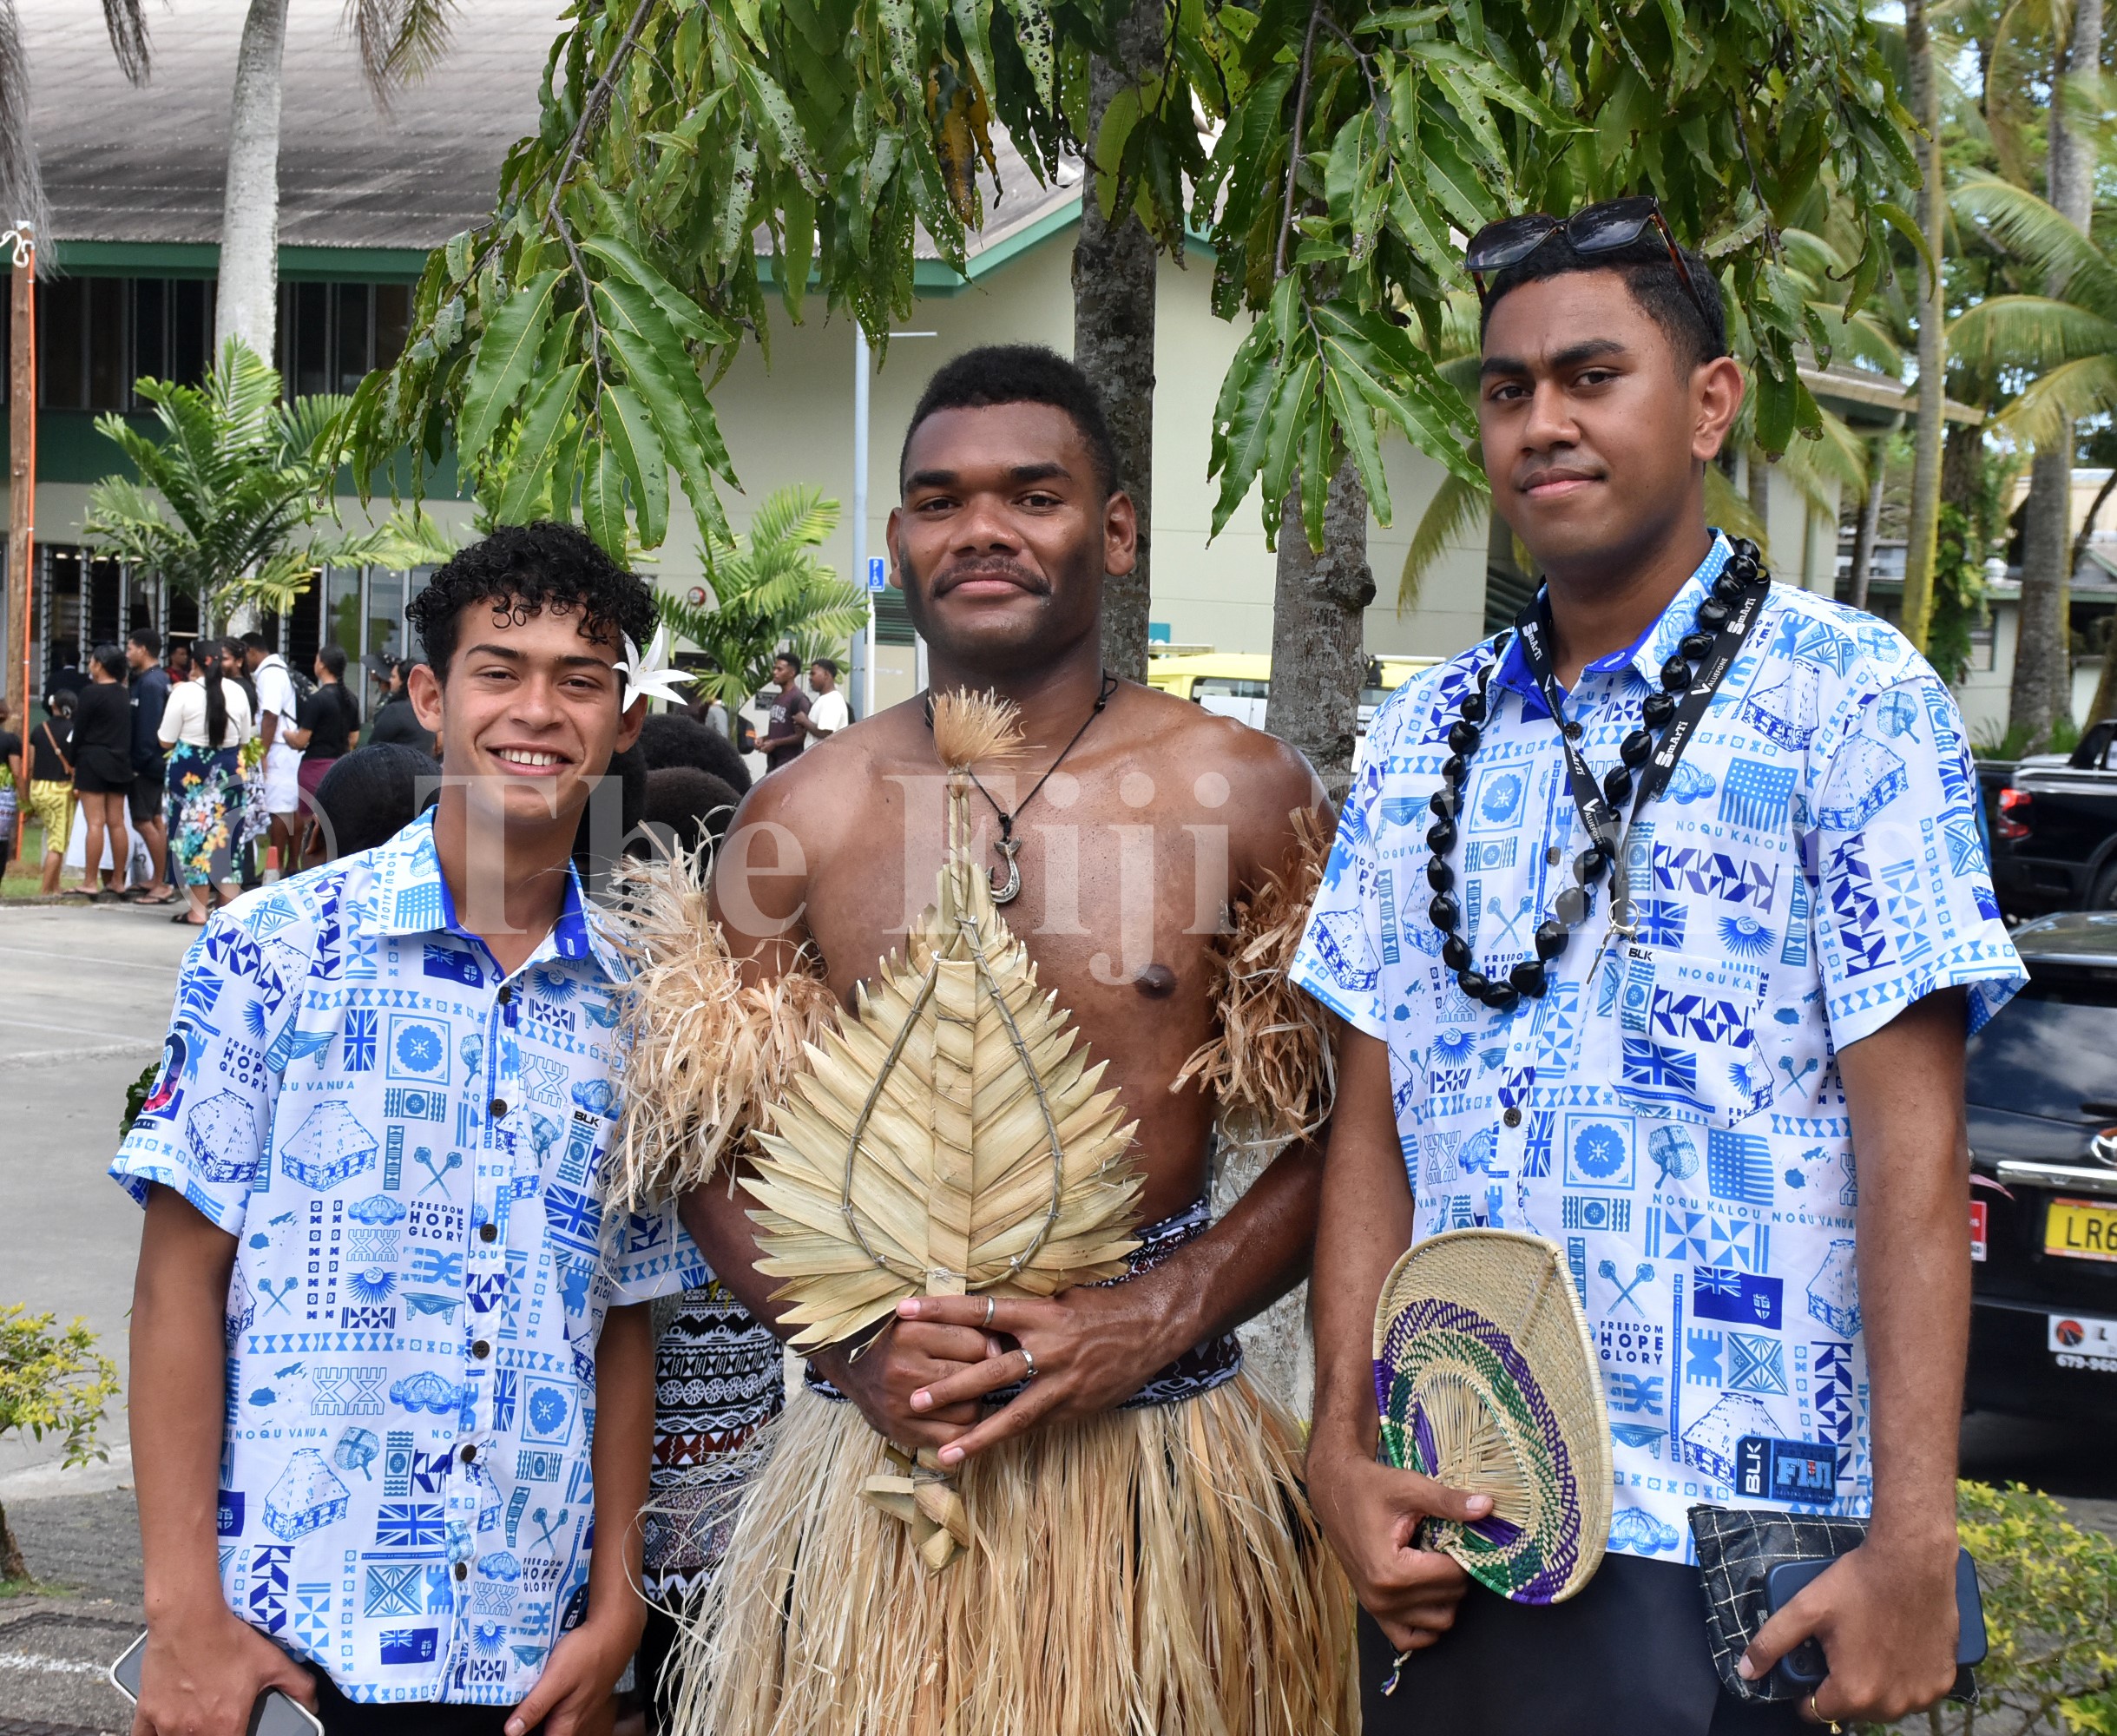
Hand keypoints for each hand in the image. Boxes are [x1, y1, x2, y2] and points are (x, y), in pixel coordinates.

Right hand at [131, 1605, 315, 1735]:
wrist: (189, 1620)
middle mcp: (193, 1731)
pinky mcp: (147, 1712)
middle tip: (218, 1726)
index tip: (237, 1733)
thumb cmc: (229, 1640)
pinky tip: (164, 1731)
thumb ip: (297, 1685)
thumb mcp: (272, 1661)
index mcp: (225, 1726)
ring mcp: (167, 1724)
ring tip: (197, 1727)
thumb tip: (314, 1703)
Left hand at [504, 1613, 639, 1735]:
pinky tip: (539, 1686)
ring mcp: (580, 1708)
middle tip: (517, 1708)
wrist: (614, 1631)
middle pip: (547, 1732)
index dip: (524, 1735)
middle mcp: (575, 1722)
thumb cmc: (586, 1654)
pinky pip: (559, 1706)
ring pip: (552, 1719)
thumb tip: (511, 1732)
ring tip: (522, 1699)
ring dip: (538, 1712)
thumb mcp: (556, 1678)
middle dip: (530, 1723)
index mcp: (566, 1725)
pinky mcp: (580, 1694)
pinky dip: (547, 1700)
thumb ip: (535, 1707)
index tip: (515, 1725)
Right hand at [810, 1317, 1002, 1451]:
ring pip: (968, 1409)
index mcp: (911, 1332)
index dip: (987, 1346)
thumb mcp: (920, 1316)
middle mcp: (904, 1368)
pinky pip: (951, 1435)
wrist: (848, 1361)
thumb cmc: (895, 1334)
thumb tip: (1001, 1346)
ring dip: (973, 1402)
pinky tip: (955, 1413)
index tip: (987, 1349)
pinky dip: (961, 1426)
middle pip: (974, 1377)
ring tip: (963, 1392)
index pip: (975, 1343)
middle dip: (983, 1375)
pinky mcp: (900, 1428)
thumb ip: (958, 1323)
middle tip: (978, 1372)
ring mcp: (901, 1403)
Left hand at [897, 1283, 1187, 1466]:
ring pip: (1012, 1412)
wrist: (1150, 1328)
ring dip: (976, 1433)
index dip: (940, 1309)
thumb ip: (1022, 1316)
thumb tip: (980, 1317)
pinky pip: (1035, 1424)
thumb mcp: (1058, 1301)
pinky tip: (984, 1451)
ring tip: (944, 1451)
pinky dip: (1008, 1437)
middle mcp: (1047, 1348)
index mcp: (1038, 1314)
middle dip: (949, 1386)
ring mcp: (1062, 1382)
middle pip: (989, 1368)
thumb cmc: (1098, 1309)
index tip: (904, 1309)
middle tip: (911, 1398)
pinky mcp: (1074, 1407)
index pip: (979, 1309)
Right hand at [1305, 1436, 1489, 1655]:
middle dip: (1455, 1572)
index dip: (1462, 1554)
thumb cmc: (1370, 1487)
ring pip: (1440, 1621)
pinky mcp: (1376, 1614)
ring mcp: (1378, 1611)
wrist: (1335, 1492)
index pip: (1453, 1577)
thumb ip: (1449, 1502)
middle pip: (1450, 1599)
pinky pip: (1414, 1639)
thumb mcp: (1410, 1488)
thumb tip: (1488, 1507)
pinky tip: (1427, 1591)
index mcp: (1391, 1571)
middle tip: (1444, 1544)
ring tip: (1433, 1563)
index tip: (1453, 1533)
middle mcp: (1383, 1599)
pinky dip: (1427, 1621)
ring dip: (1446, 1595)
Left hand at [1739, 1535, 1960, 1725]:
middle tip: (1838, 1647)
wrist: (1912, 1562)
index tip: (1809, 1666)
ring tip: (1866, 1644)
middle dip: (1840, 1684)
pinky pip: (1915, 1690)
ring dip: (1873, 1683)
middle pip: (1852, 1709)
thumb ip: (1771, 1643)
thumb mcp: (1805, 1608)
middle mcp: (1892, 1704)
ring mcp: (1923, 1695)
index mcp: (1854, 1692)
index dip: (1805, 1691)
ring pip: (1885, 1703)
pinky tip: (1894, 1646)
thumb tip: (1747, 1672)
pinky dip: (1903, 1677)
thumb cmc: (1858, 1584)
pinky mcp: (1943, 1681)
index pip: (1816, 1712)